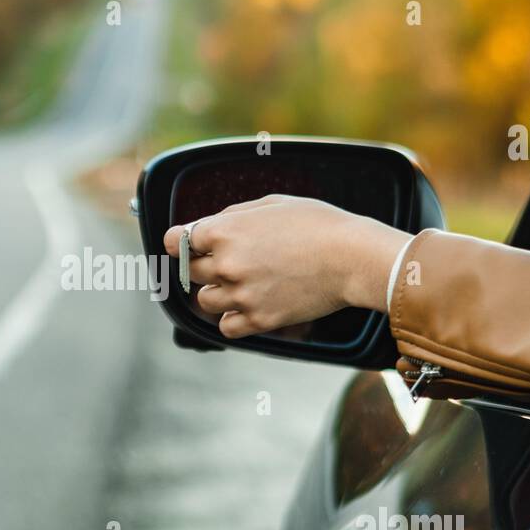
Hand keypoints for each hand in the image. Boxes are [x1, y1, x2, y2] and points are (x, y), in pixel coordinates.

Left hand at [163, 195, 410, 338]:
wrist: (352, 257)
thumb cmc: (318, 224)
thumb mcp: (272, 203)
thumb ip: (233, 215)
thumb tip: (207, 227)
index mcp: (224, 230)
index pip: (177, 241)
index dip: (182, 242)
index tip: (187, 246)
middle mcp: (226, 264)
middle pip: (191, 271)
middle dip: (206, 265)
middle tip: (231, 261)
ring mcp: (241, 294)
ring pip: (205, 300)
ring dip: (218, 293)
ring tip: (243, 284)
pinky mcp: (259, 319)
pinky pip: (226, 327)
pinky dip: (233, 319)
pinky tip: (248, 306)